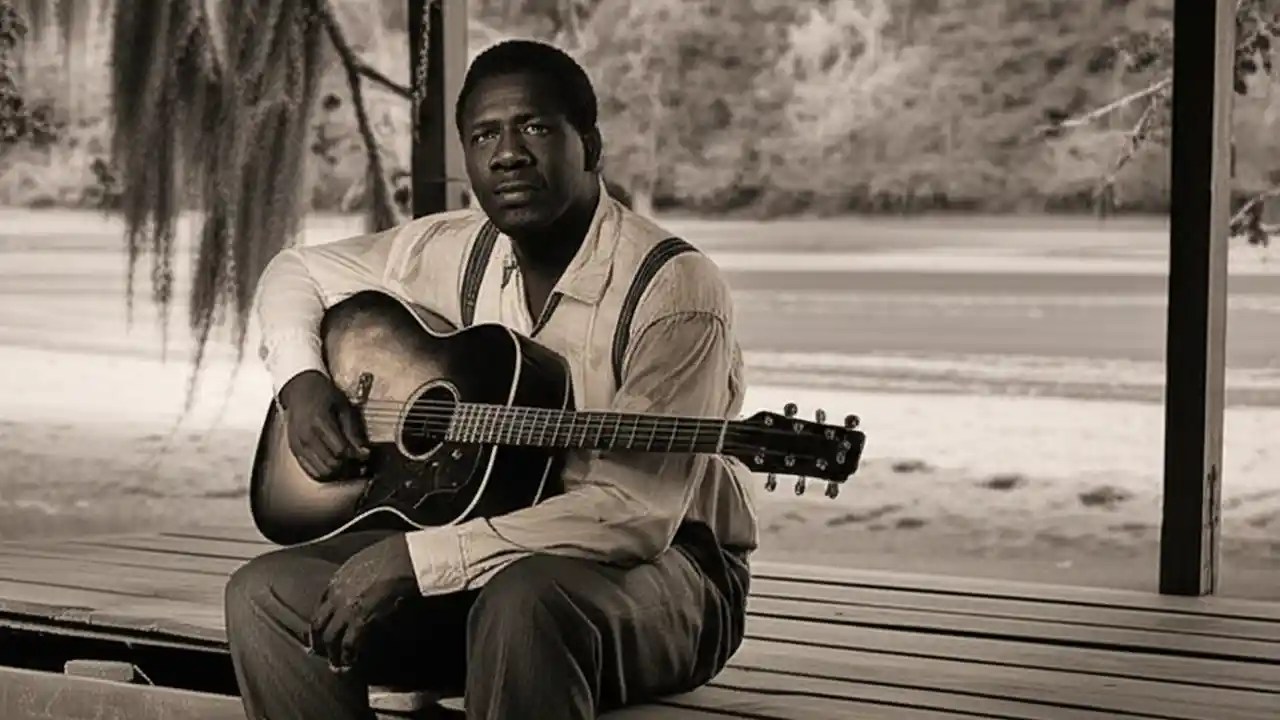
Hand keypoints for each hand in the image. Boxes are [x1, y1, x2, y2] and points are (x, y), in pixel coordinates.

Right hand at [280, 370, 369, 480]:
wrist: (300, 390)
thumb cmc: (324, 395)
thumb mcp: (344, 407)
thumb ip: (353, 431)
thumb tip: (364, 452)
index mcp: (320, 422)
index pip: (341, 450)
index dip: (356, 456)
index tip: (365, 455)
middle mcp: (306, 436)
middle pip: (331, 464)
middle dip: (348, 467)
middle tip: (359, 463)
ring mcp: (298, 445)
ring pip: (321, 472)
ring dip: (337, 474)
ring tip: (348, 466)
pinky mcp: (295, 451)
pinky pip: (310, 471)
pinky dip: (324, 473)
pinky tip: (334, 467)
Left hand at [308, 533, 418, 671]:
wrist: (408, 559)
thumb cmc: (397, 552)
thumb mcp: (369, 556)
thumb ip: (360, 570)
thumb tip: (365, 578)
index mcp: (339, 577)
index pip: (321, 602)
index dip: (321, 617)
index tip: (321, 627)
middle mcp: (337, 594)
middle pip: (318, 622)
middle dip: (317, 639)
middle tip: (319, 651)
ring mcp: (347, 608)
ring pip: (329, 637)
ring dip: (331, 653)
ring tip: (336, 664)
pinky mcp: (361, 620)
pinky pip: (348, 644)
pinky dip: (347, 655)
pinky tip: (351, 662)